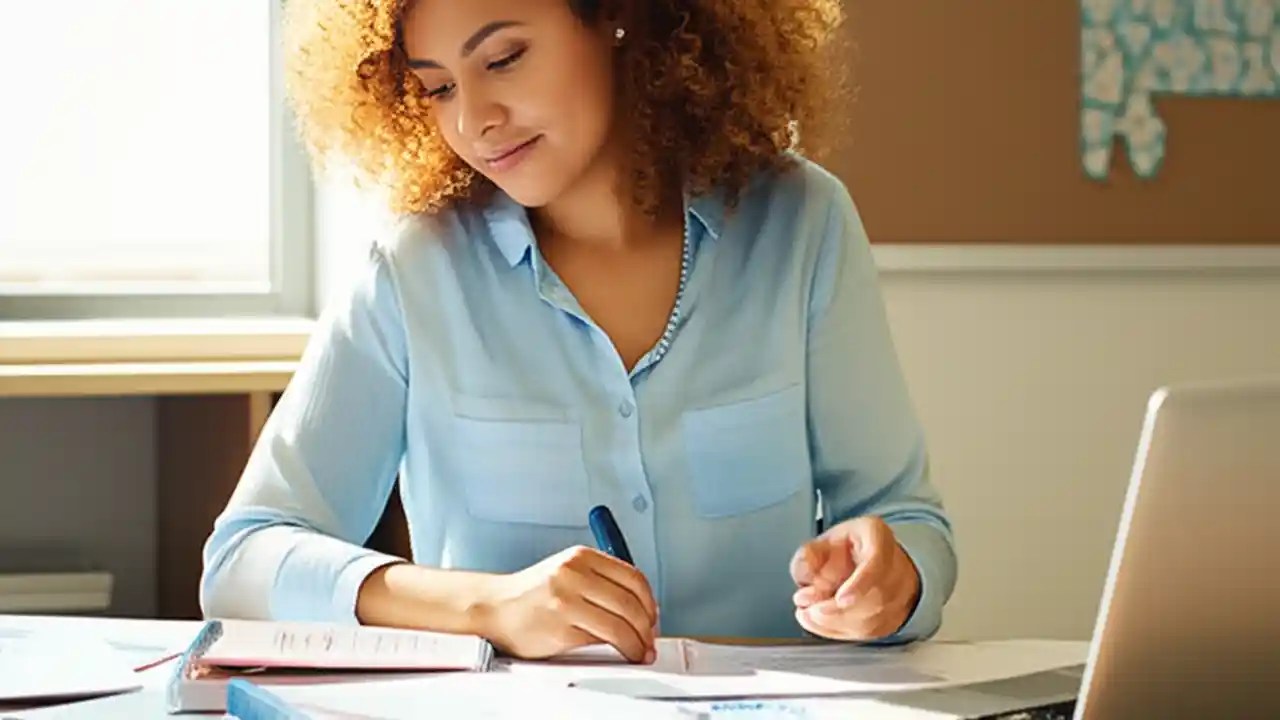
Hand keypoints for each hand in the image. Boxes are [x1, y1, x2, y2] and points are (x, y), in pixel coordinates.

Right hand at [478, 546, 658, 662]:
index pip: (633, 578)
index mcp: (580, 557)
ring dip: (636, 644)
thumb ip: (601, 581)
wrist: (495, 607)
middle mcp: (573, 575)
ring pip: (619, 625)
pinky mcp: (559, 628)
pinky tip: (621, 653)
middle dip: (647, 628)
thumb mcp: (568, 570)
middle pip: (630, 603)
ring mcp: (565, 601)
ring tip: (639, 651)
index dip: (650, 601)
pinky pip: (599, 641)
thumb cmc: (533, 593)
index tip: (653, 616)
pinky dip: (617, 650)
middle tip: (649, 640)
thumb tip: (641, 608)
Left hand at [789, 516, 920, 640]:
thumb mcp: (820, 542)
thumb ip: (807, 556)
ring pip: (874, 620)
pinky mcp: (893, 618)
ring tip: (809, 616)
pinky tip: (821, 624)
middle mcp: (896, 565)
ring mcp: (900, 594)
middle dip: (838, 612)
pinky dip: (841, 632)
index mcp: (877, 536)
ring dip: (836, 624)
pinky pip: (870, 633)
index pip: (878, 562)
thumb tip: (805, 573)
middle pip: (876, 598)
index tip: (840, 599)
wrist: (863, 560)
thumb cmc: (843, 549)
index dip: (860, 584)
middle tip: (809, 611)